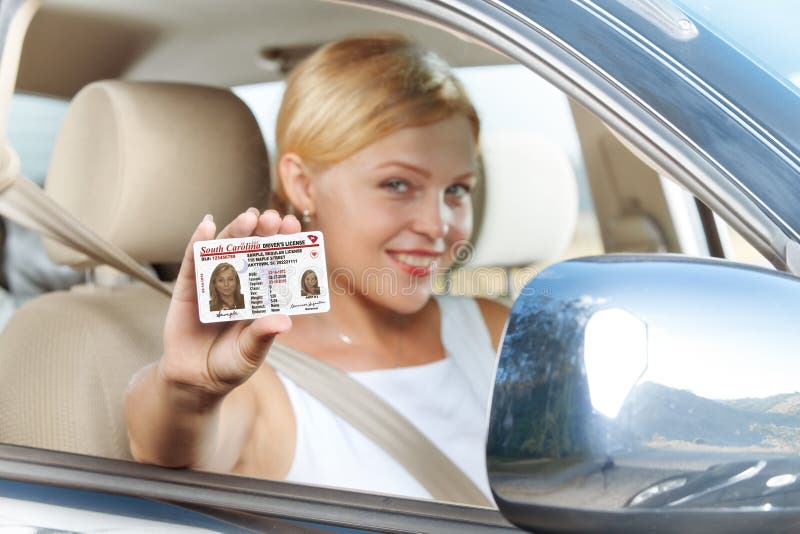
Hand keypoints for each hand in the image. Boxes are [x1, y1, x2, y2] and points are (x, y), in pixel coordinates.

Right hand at [159, 208, 300, 396]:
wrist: (194, 380)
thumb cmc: (229, 365)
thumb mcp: (250, 353)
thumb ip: (262, 336)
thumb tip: (285, 322)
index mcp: (261, 295)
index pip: (276, 263)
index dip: (285, 243)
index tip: (294, 226)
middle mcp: (240, 283)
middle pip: (253, 250)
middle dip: (263, 232)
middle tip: (273, 218)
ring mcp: (214, 282)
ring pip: (226, 250)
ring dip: (236, 231)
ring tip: (248, 218)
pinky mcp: (189, 287)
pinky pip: (193, 261)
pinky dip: (199, 242)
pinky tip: (208, 225)